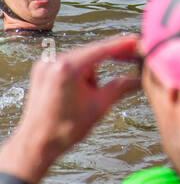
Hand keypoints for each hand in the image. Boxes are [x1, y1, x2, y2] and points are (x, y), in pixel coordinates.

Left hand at [0, 35, 140, 183]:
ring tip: (91, 95)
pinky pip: (69, 64)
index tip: (138, 41)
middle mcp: (53, 61)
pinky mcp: (42, 70)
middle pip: (91, 52)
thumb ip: (120, 87)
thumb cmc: (65, 128)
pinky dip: (81, 72)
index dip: (123, 45)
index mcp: (67, 68)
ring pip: (81, 59)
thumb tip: (139, 79)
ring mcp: (45, 64)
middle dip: (110, 60)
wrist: (37, 142)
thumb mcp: (100, 106)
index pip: (102, 49)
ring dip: (93, 71)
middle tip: (130, 62)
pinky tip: (84, 89)